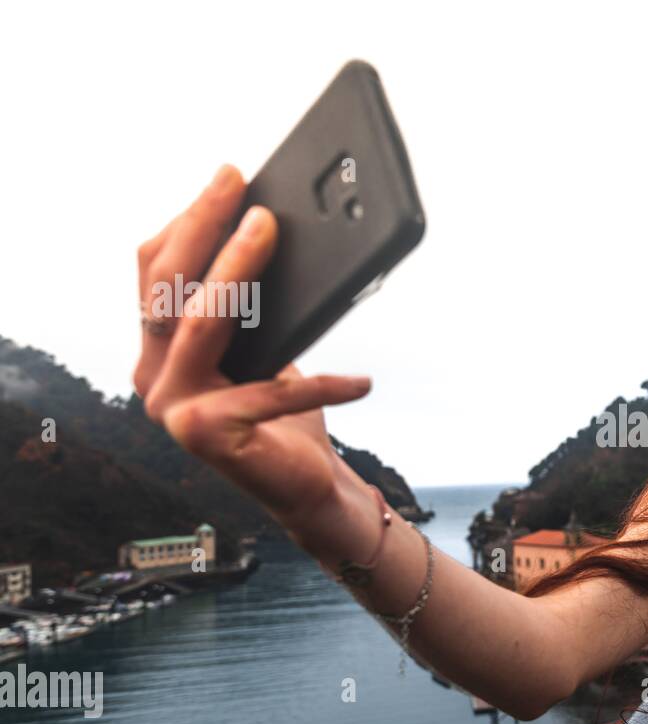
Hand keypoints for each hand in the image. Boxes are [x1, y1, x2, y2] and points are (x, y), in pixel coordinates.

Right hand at [133, 164, 373, 531]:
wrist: (306, 486)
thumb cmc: (290, 412)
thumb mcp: (269, 346)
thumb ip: (252, 302)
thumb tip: (272, 224)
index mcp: (158, 351)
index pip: (156, 272)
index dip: (188, 221)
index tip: (229, 178)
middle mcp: (151, 378)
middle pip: (168, 288)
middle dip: (203, 228)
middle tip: (241, 187)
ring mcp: (173, 409)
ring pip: (200, 322)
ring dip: (235, 269)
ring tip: (270, 229)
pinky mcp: (206, 436)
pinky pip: (268, 393)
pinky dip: (321, 385)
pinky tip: (361, 380)